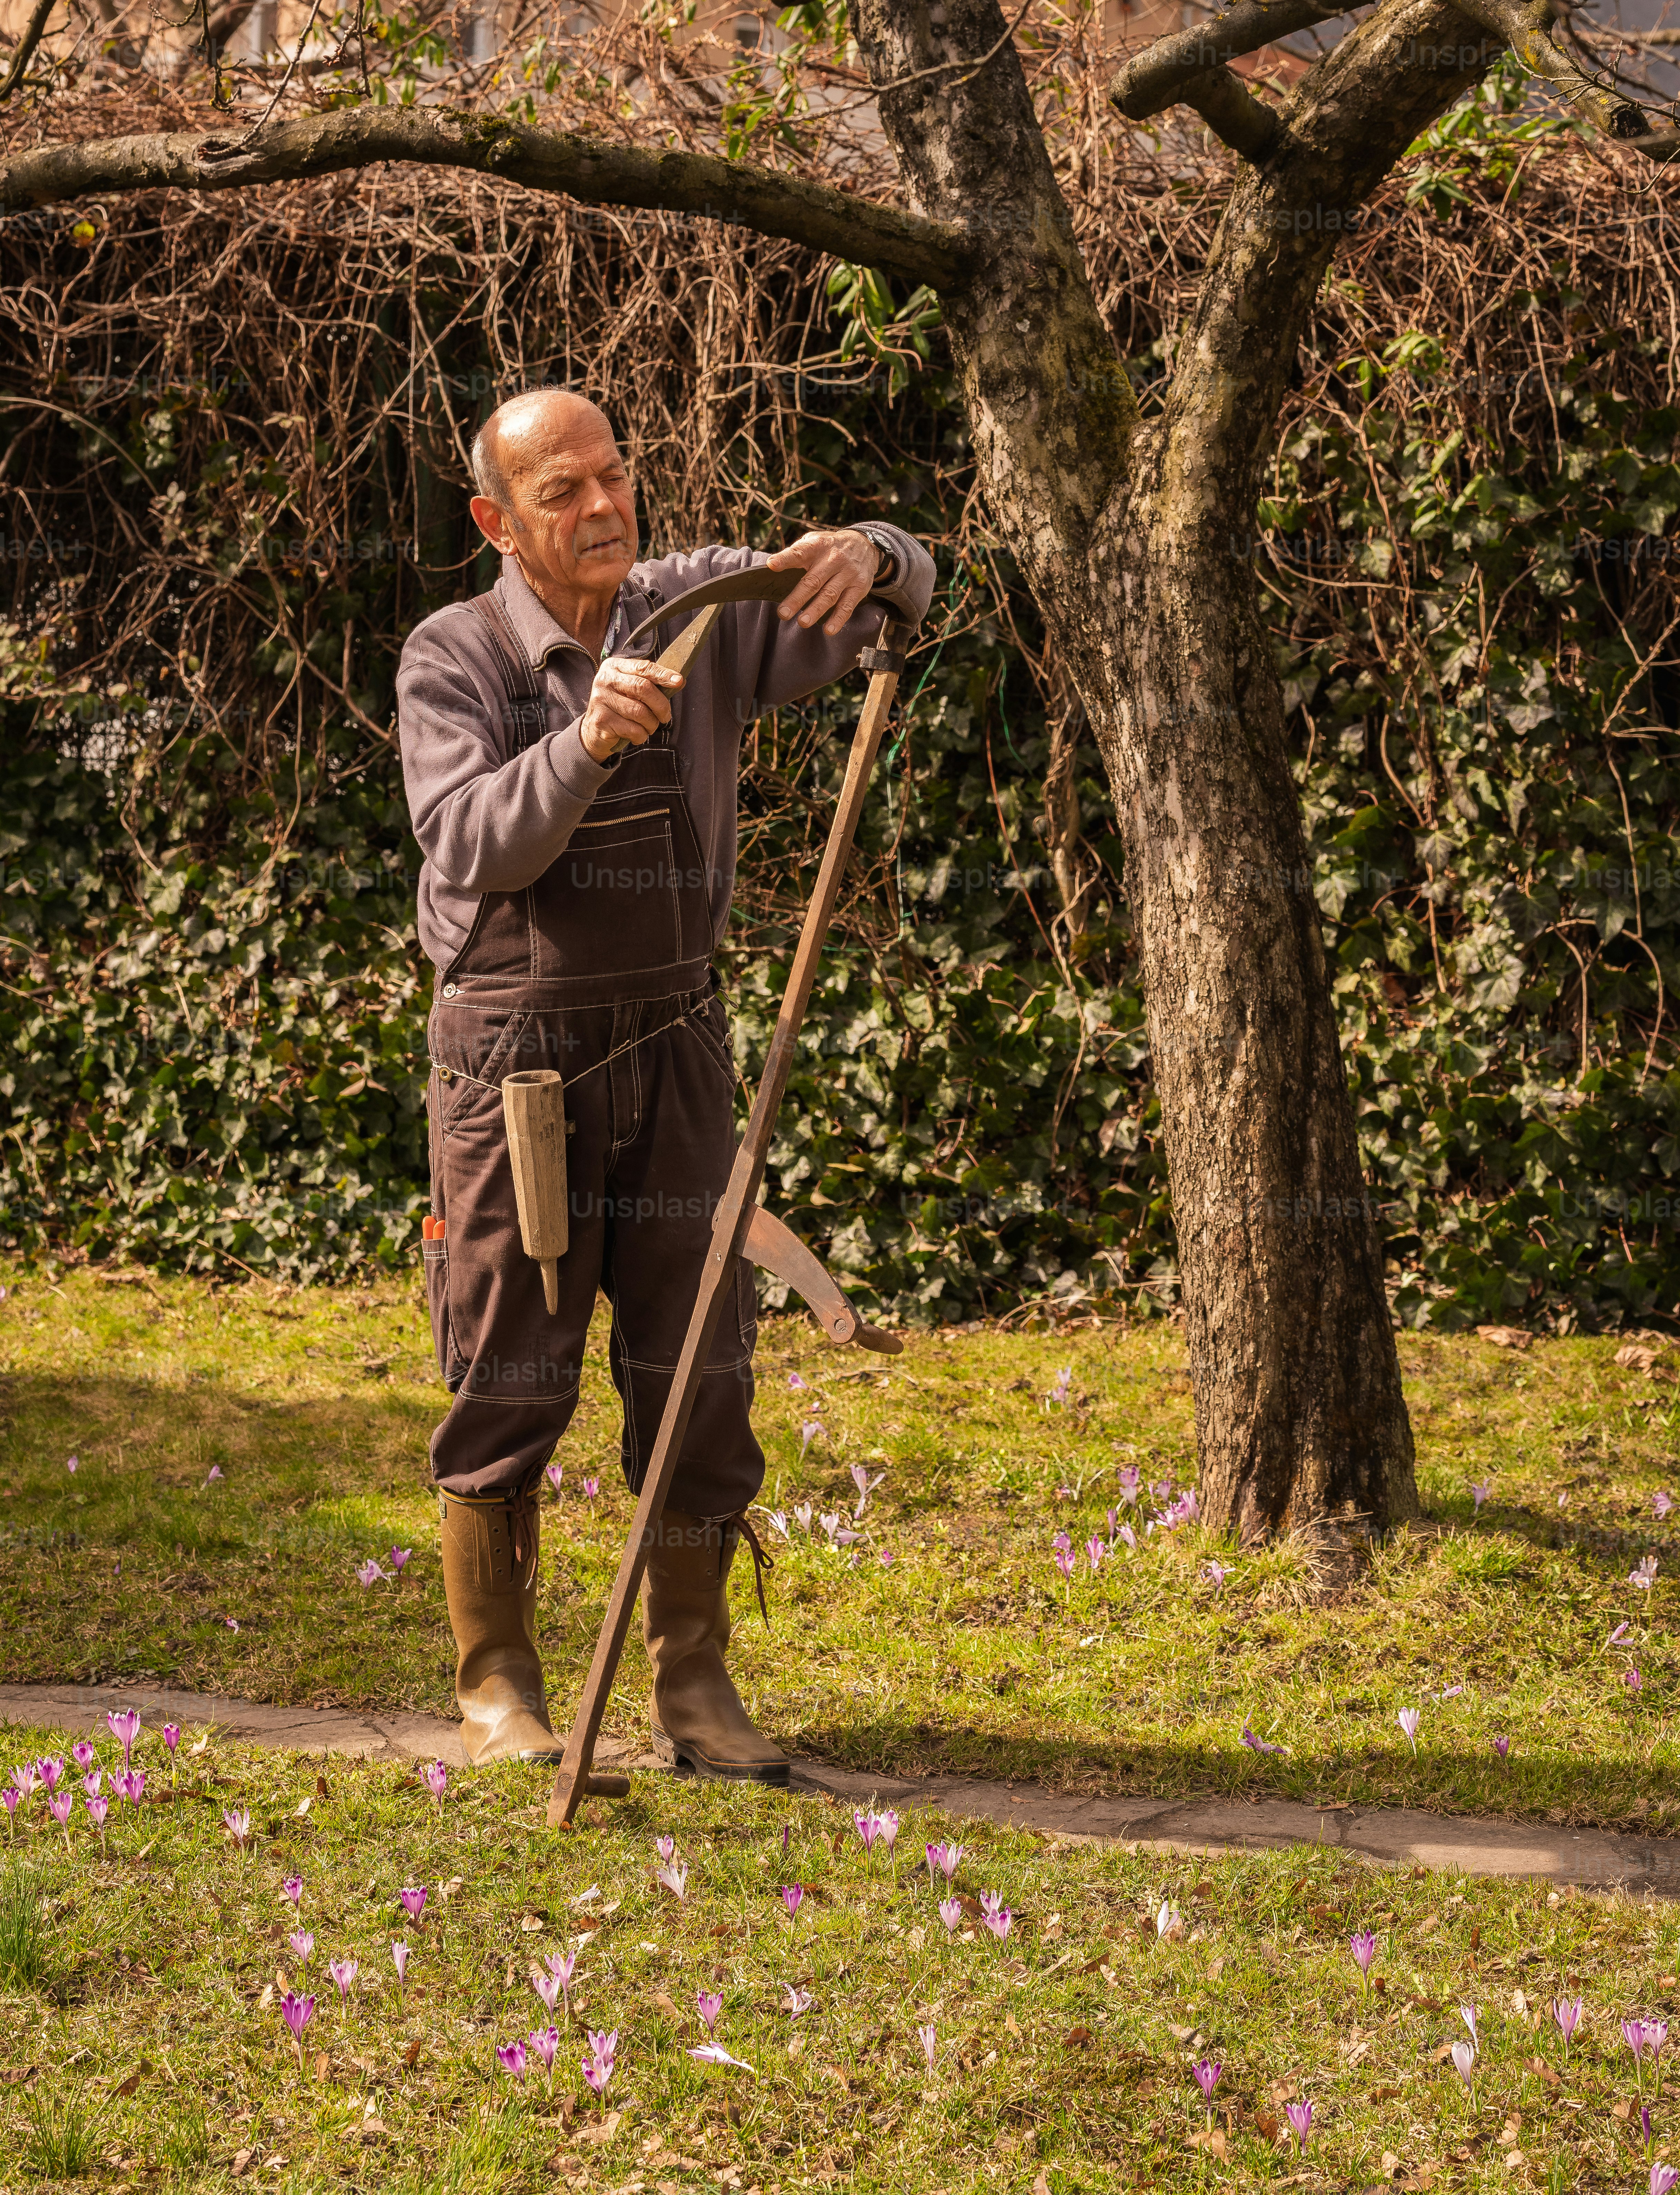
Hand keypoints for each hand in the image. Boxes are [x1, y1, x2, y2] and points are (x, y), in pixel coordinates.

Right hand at [579, 656, 683, 762]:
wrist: (594, 730)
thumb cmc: (619, 708)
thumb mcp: (631, 690)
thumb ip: (651, 684)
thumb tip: (680, 681)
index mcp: (614, 667)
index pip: (643, 668)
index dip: (663, 674)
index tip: (679, 681)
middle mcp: (605, 680)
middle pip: (643, 688)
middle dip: (661, 705)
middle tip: (666, 716)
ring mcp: (601, 699)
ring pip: (640, 712)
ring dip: (651, 724)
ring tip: (649, 727)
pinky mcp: (602, 720)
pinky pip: (633, 729)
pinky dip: (641, 735)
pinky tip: (637, 735)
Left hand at [765, 530, 882, 637]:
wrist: (866, 545)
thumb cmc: (830, 548)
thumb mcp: (814, 542)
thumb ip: (796, 553)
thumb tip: (771, 567)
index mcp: (817, 546)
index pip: (799, 552)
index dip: (785, 559)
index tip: (771, 565)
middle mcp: (833, 559)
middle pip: (813, 580)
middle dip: (797, 598)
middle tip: (783, 613)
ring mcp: (847, 574)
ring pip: (830, 595)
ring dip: (816, 610)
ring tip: (803, 622)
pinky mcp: (859, 587)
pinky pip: (848, 605)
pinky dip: (838, 619)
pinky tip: (829, 630)